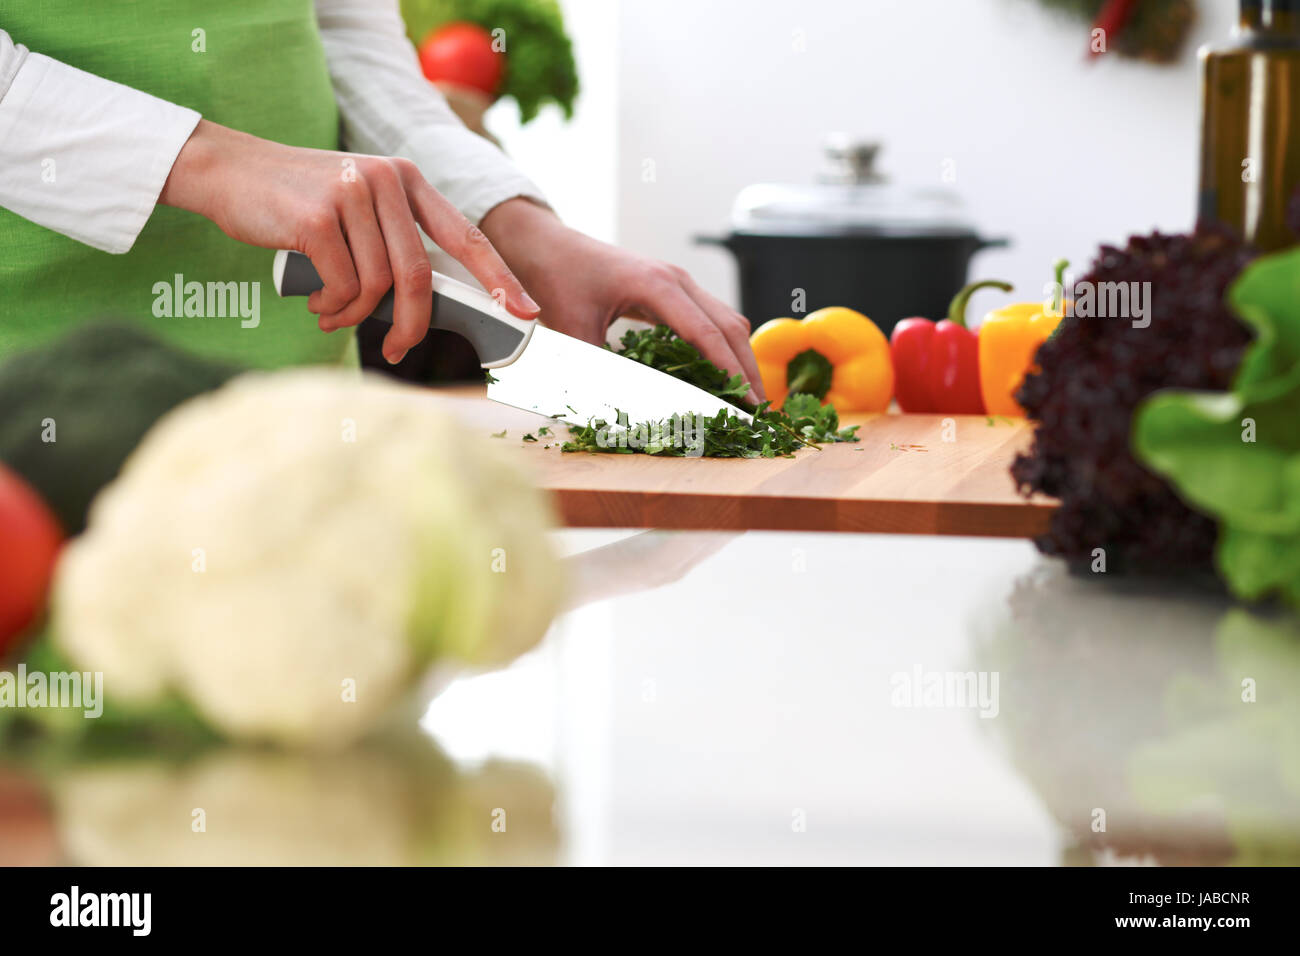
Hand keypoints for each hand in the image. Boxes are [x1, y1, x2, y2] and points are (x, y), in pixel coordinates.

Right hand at [159, 120, 539, 363]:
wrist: (227, 170)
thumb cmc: (297, 204)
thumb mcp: (356, 209)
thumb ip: (393, 242)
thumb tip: (425, 306)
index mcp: (406, 180)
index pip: (466, 236)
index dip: (499, 278)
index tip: (526, 312)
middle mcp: (386, 181)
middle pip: (419, 277)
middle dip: (411, 325)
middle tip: (398, 351)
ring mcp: (352, 194)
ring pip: (378, 286)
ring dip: (355, 316)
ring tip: (331, 314)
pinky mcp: (318, 217)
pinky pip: (344, 287)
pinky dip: (333, 309)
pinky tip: (315, 303)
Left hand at [481, 199, 765, 402]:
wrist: (544, 245)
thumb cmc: (555, 280)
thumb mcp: (571, 331)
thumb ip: (595, 371)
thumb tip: (616, 414)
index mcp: (656, 285)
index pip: (708, 334)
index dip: (731, 372)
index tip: (747, 404)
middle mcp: (675, 280)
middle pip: (730, 326)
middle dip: (748, 369)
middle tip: (759, 410)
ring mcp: (676, 282)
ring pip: (725, 321)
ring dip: (738, 358)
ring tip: (746, 398)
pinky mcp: (670, 290)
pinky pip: (708, 319)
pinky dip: (721, 348)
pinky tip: (719, 376)